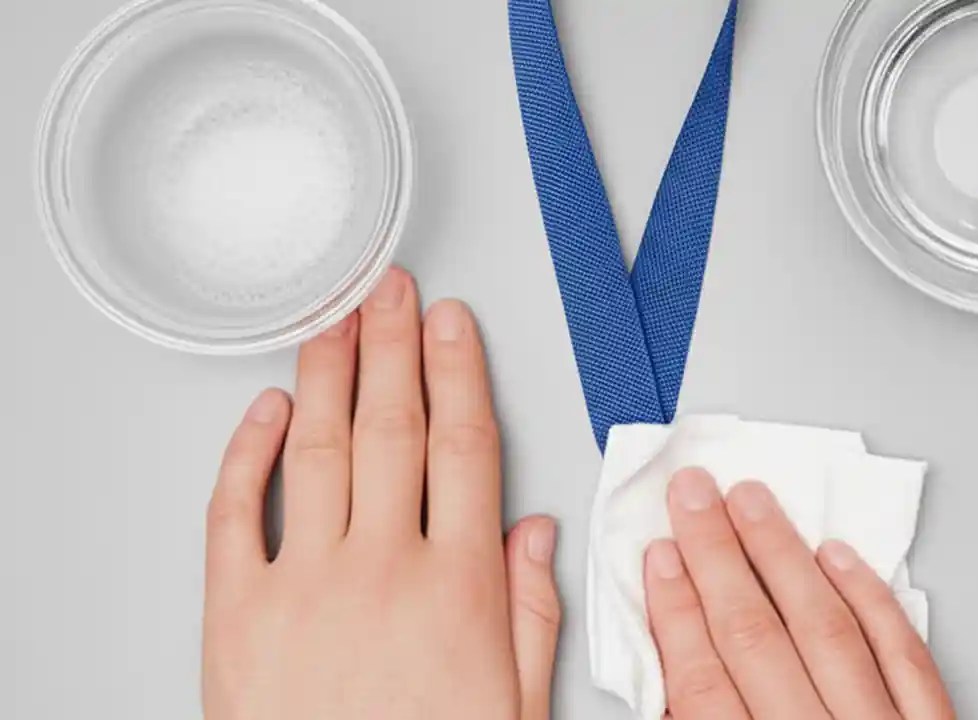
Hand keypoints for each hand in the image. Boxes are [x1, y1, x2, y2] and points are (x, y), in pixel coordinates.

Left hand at [202, 268, 561, 719]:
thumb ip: (531, 609)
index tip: (453, 323)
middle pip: (392, 427)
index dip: (459, 372)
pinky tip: (263, 408)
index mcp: (459, 586)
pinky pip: (234, 511)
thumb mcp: (515, 704)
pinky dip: (245, 451)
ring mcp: (304, 584)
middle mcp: (383, 568)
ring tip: (336, 320)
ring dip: (327, 372)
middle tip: (391, 290)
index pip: (466, 447)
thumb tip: (536, 528)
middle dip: (394, 345)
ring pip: (317, 448)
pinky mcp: (235, 613)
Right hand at [645, 468, 954, 719]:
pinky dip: (870, 600)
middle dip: (716, 555)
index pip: (702, 682)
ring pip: (826, 630)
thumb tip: (667, 665)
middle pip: (755, 637)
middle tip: (693, 495)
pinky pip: (905, 659)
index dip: (675, 610)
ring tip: (753, 500)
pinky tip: (838, 556)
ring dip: (782, 555)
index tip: (659, 555)